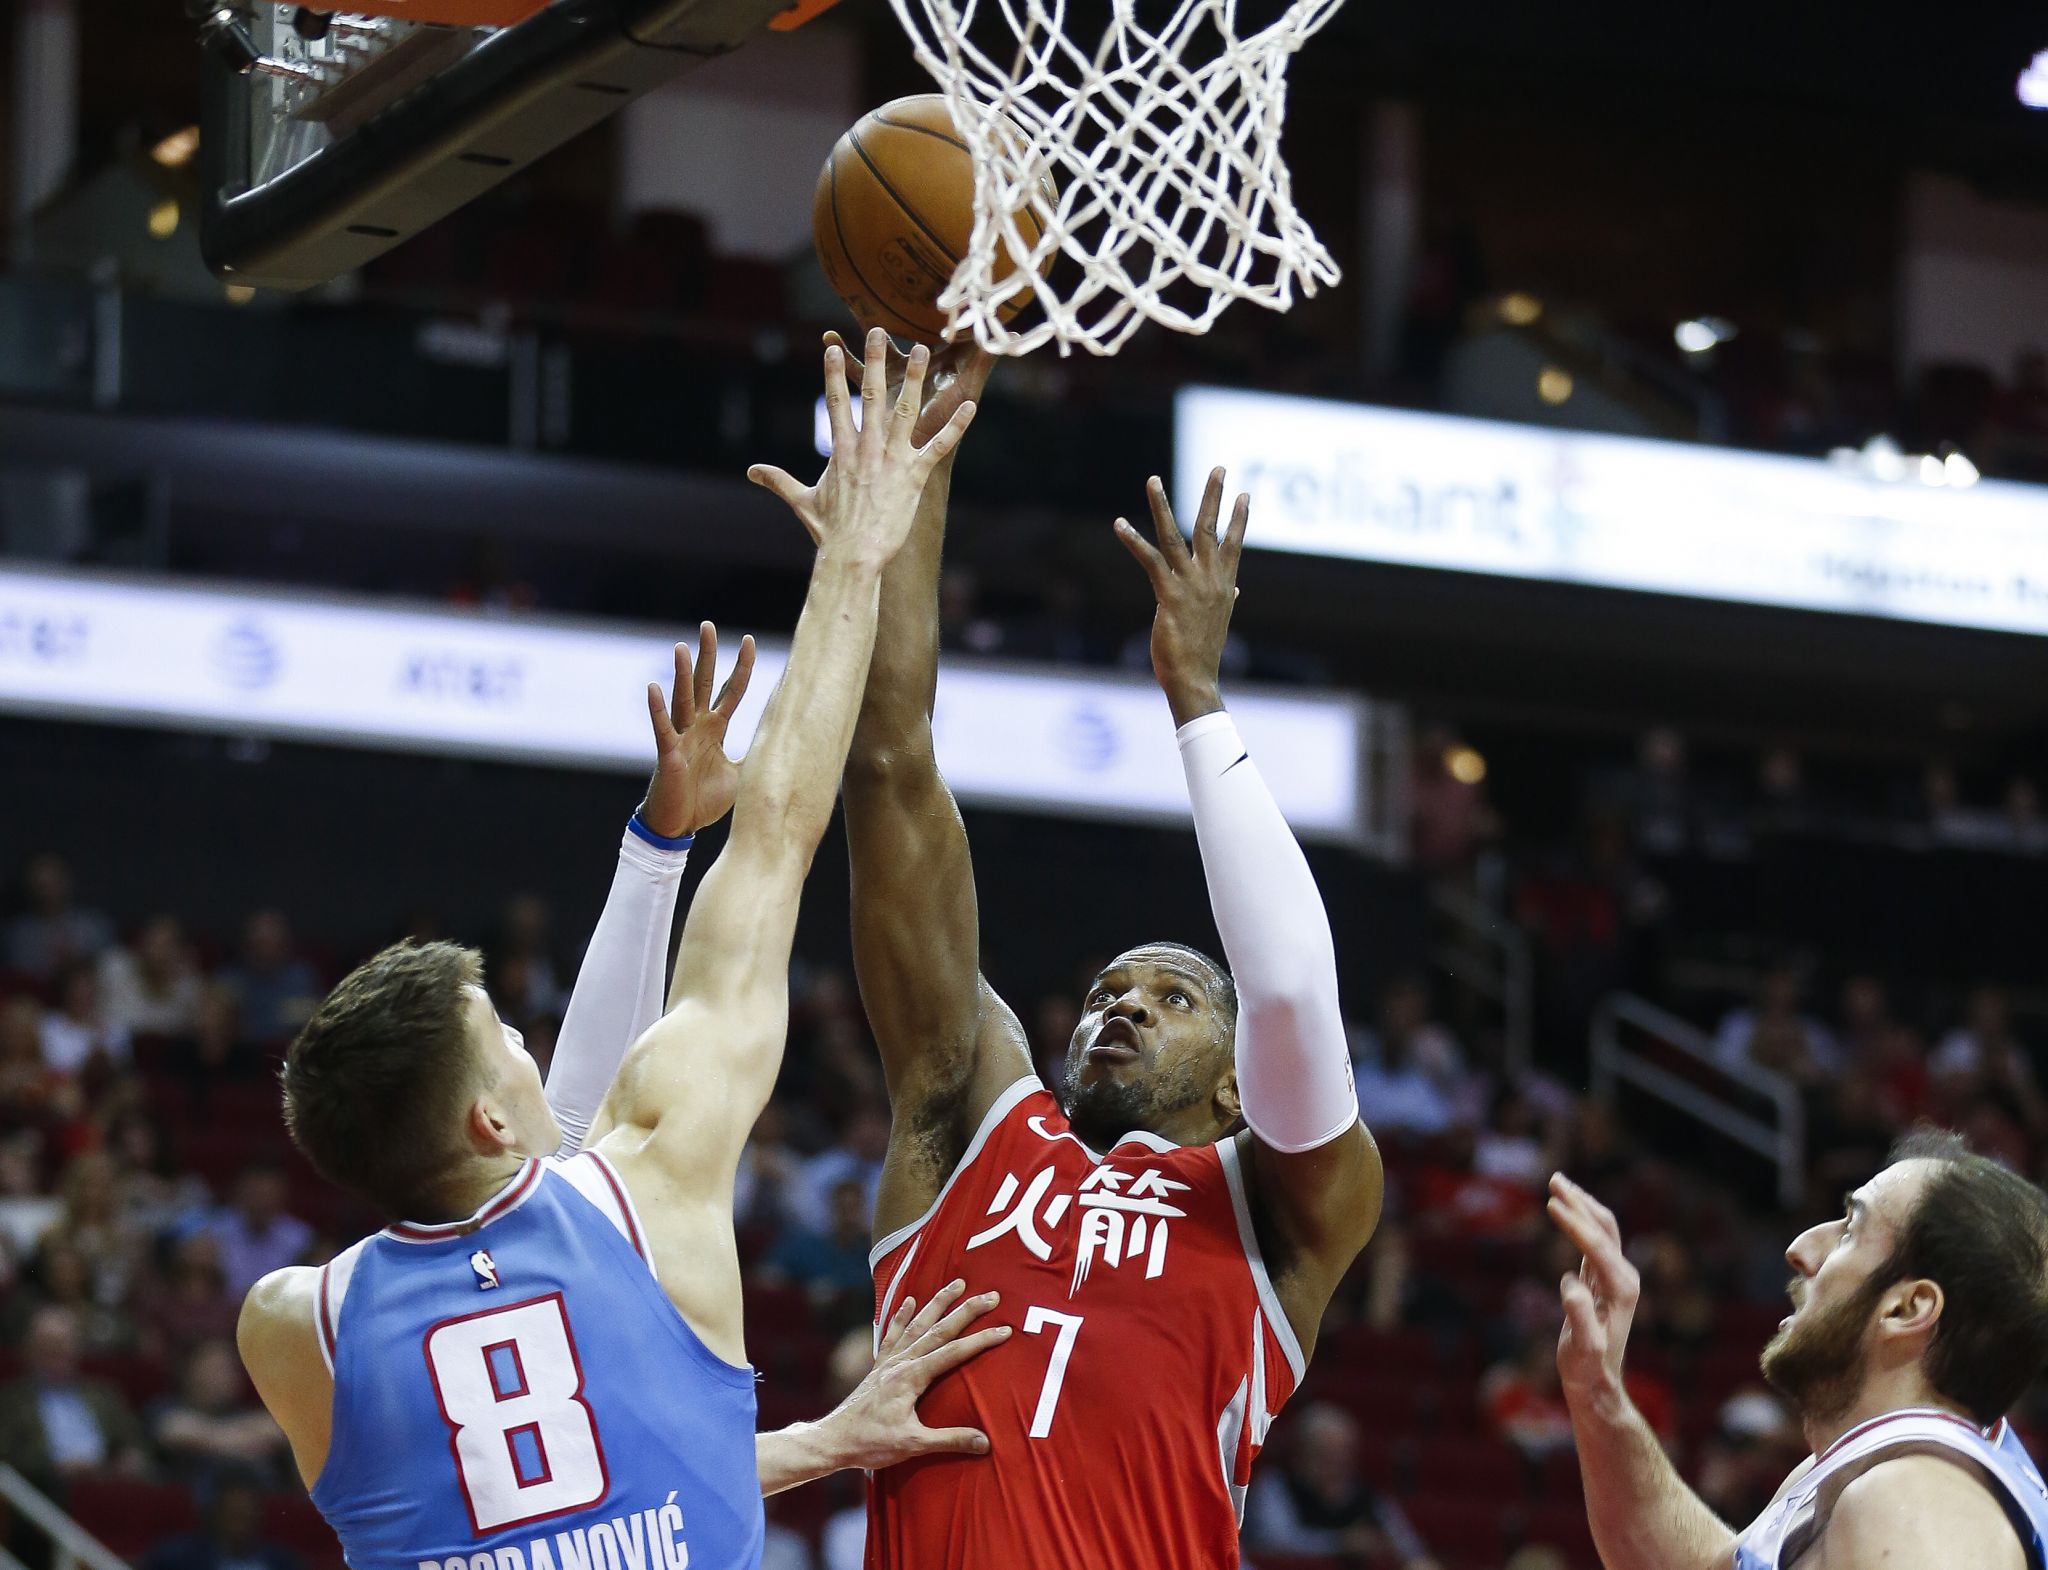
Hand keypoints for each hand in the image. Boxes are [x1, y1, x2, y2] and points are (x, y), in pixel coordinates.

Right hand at [639, 623, 757, 836]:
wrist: (680, 826)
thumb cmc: (705, 800)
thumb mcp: (740, 775)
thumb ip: (755, 755)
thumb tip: (779, 745)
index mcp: (716, 729)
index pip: (732, 691)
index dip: (741, 667)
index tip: (749, 640)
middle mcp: (698, 726)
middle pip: (705, 684)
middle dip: (708, 655)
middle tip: (708, 625)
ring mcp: (682, 738)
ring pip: (683, 700)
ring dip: (682, 674)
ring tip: (681, 647)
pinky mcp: (668, 754)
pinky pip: (663, 729)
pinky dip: (657, 709)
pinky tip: (654, 688)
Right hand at [748, 328, 976, 568]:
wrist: (852, 554)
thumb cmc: (829, 532)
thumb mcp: (802, 501)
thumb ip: (778, 481)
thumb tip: (752, 472)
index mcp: (841, 450)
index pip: (835, 402)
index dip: (833, 374)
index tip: (832, 348)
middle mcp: (866, 448)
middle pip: (871, 394)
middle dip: (875, 361)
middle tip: (879, 331)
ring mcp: (891, 459)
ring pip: (905, 410)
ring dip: (914, 379)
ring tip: (923, 351)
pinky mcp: (913, 476)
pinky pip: (938, 446)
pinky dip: (955, 427)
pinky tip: (971, 407)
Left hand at [819, 1279, 1008, 1468]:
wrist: (833, 1439)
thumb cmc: (871, 1443)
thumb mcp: (913, 1445)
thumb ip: (949, 1440)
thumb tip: (985, 1442)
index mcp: (911, 1377)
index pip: (954, 1353)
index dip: (981, 1341)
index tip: (1004, 1329)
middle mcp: (901, 1362)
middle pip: (940, 1330)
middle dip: (967, 1311)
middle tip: (990, 1295)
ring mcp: (889, 1361)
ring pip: (918, 1324)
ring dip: (938, 1303)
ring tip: (957, 1283)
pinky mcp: (879, 1366)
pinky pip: (892, 1333)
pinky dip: (901, 1316)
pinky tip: (909, 1301)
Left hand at [1113, 466, 1248, 727]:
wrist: (1196, 679)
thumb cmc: (1202, 654)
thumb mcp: (1218, 619)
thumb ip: (1227, 597)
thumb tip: (1235, 588)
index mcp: (1223, 586)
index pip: (1235, 544)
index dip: (1239, 519)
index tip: (1245, 494)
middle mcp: (1210, 580)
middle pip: (1213, 530)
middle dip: (1215, 496)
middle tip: (1219, 467)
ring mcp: (1190, 585)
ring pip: (1177, 536)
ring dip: (1163, 506)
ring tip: (1154, 480)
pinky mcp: (1168, 594)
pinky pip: (1149, 560)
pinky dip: (1133, 540)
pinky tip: (1119, 523)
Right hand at [1549, 1172, 1640, 1402]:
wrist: (1597, 1383)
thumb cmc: (1587, 1368)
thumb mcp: (1582, 1348)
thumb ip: (1579, 1318)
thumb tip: (1569, 1284)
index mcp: (1621, 1289)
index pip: (1597, 1245)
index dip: (1574, 1222)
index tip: (1550, 1202)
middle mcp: (1623, 1278)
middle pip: (1603, 1229)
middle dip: (1579, 1202)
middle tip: (1554, 1178)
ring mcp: (1615, 1278)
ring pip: (1601, 1230)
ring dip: (1581, 1205)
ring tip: (1558, 1183)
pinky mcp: (1603, 1281)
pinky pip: (1594, 1242)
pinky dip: (1580, 1221)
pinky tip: (1568, 1211)